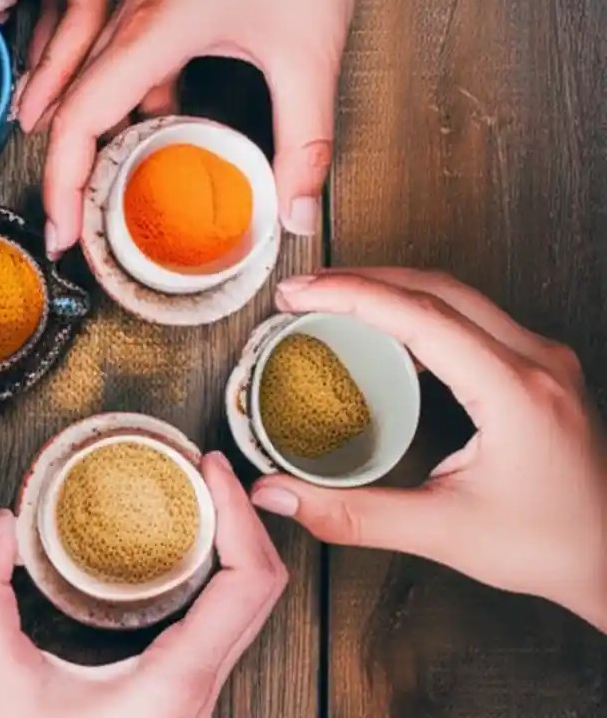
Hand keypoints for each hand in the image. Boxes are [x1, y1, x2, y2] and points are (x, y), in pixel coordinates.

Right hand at [0, 452, 287, 716]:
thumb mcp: (7, 688)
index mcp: (180, 677)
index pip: (248, 582)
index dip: (241, 516)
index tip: (210, 471)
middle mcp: (207, 680)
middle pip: (265, 584)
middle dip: (243, 514)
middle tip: (203, 470)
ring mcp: (205, 685)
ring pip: (254, 601)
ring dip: (237, 541)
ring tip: (197, 497)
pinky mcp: (192, 685)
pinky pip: (230, 615)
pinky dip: (220, 569)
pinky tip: (181, 548)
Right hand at [33, 0, 353, 255]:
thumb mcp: (310, 51)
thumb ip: (304, 140)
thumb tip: (295, 212)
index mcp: (154, 27)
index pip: (80, 118)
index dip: (62, 183)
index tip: (65, 231)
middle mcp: (129, 10)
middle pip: (67, 102)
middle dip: (63, 171)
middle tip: (69, 226)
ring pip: (80, 73)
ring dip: (76, 129)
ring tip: (83, 183)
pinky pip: (110, 49)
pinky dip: (116, 94)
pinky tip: (146, 118)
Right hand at [250, 269, 606, 631]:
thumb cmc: (549, 546)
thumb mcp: (441, 532)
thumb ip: (351, 514)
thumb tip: (277, 496)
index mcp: (516, 391)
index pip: (421, 317)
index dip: (351, 295)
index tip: (299, 293)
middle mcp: (536, 361)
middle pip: (437, 288)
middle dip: (362, 280)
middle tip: (301, 292)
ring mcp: (543, 360)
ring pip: (457, 296)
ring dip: (391, 289)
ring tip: (332, 302)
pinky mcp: (540, 369)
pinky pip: (472, 317)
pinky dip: (418, 311)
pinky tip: (387, 332)